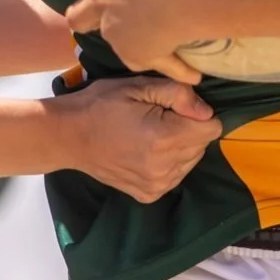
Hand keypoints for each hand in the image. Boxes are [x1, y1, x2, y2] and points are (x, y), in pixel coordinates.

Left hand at [43, 0, 214, 84]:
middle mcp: (101, 5)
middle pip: (77, 15)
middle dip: (78, 13)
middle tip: (83, 12)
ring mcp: (118, 34)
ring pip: (111, 41)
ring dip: (123, 39)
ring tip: (142, 39)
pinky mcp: (141, 55)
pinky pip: (156, 63)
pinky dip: (169, 65)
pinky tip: (188, 73)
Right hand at [53, 75, 220, 201]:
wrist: (68, 136)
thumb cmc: (100, 104)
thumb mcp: (136, 86)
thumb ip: (177, 93)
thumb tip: (206, 111)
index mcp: (164, 138)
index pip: (212, 127)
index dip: (196, 112)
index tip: (174, 106)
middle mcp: (165, 167)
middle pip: (202, 145)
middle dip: (188, 128)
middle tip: (158, 117)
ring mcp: (157, 184)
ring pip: (191, 160)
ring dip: (180, 146)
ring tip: (150, 134)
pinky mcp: (149, 194)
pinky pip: (176, 175)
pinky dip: (168, 162)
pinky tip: (145, 151)